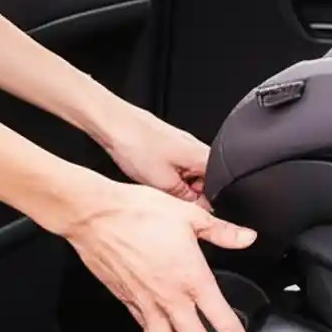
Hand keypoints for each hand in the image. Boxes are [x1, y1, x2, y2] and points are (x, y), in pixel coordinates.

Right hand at [58, 179, 260, 331]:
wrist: (93, 215)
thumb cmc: (137, 212)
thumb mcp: (190, 216)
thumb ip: (222, 231)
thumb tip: (247, 237)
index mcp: (192, 278)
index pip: (223, 322)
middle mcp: (170, 297)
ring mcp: (146, 302)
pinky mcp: (127, 300)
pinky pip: (146, 329)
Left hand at [92, 104, 213, 208]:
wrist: (115, 124)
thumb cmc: (138, 146)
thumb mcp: (164, 184)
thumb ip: (187, 199)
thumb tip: (197, 207)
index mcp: (205, 158)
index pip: (216, 190)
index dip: (200, 203)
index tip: (184, 206)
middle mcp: (198, 149)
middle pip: (203, 182)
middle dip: (187, 192)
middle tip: (166, 193)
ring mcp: (185, 145)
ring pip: (188, 174)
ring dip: (174, 182)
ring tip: (154, 178)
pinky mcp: (171, 143)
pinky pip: (176, 165)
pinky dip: (165, 172)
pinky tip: (150, 170)